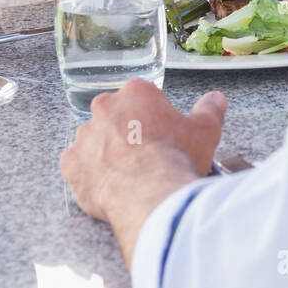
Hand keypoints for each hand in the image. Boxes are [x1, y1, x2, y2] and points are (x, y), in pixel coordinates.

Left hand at [60, 79, 227, 261]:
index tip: (161, 133)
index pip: (142, 97)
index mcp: (136, 93)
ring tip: (126, 174)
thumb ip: (209, 111)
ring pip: (94, 139)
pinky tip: (106, 184)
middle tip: (145, 154)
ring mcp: (85, 135)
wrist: (151, 195)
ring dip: (105, 151)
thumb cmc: (176, 158)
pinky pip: (76, 164)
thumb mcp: (205, 131)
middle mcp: (105, 107)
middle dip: (127, 131)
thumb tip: (216, 99)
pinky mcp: (71, 163)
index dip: (154, 116)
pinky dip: (87, 173)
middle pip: (115, 115)